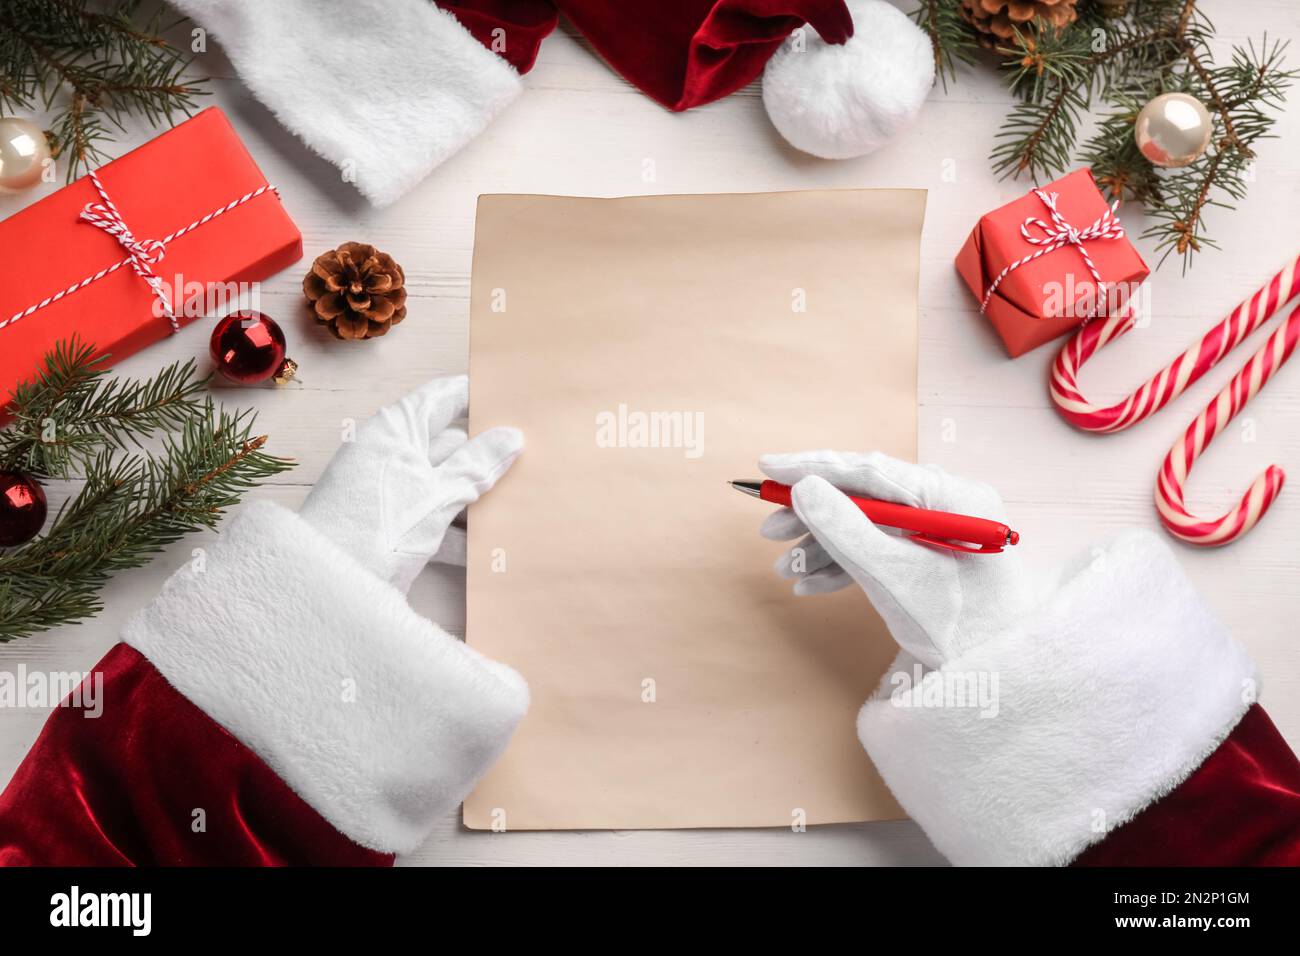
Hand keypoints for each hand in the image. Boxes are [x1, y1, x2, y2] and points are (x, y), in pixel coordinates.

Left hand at [299, 375, 521, 593]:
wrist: (327, 590)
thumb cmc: (376, 530)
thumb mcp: (437, 495)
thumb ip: (477, 465)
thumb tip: (512, 436)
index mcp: (395, 430)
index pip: (442, 397)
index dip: (477, 394)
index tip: (515, 396)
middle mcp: (390, 453)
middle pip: (450, 443)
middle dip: (488, 454)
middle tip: (535, 456)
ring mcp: (390, 490)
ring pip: (445, 483)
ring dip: (478, 497)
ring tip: (523, 501)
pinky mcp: (391, 525)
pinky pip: (433, 517)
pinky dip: (458, 531)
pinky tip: (490, 547)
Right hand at [759, 450, 1029, 668]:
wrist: (998, 680)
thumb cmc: (961, 629)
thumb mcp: (894, 578)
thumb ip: (846, 530)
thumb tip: (803, 489)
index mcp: (950, 496)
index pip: (870, 469)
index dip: (814, 467)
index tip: (769, 467)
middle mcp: (945, 504)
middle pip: (864, 496)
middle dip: (812, 515)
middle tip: (769, 531)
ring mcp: (938, 531)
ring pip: (865, 525)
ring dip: (821, 547)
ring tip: (785, 571)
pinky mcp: (929, 557)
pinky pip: (878, 549)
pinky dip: (843, 565)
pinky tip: (809, 585)